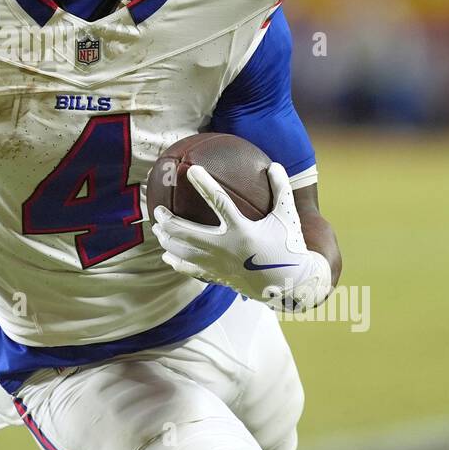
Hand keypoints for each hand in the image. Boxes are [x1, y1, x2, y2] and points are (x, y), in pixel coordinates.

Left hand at [152, 162, 332, 311]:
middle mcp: (227, 248)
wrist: (291, 284)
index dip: (204, 184)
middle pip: (188, 233)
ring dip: (167, 239)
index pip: (219, 201)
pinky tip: (167, 256)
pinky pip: (191, 270)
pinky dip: (176, 261)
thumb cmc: (290, 246)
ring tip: (157, 229)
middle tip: (158, 210)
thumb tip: (276, 165)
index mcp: (243, 230)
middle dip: (168, 221)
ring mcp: (220, 265)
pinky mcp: (218, 277)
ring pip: (184, 252)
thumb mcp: (288, 217)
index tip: (189, 170)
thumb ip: (281, 190)